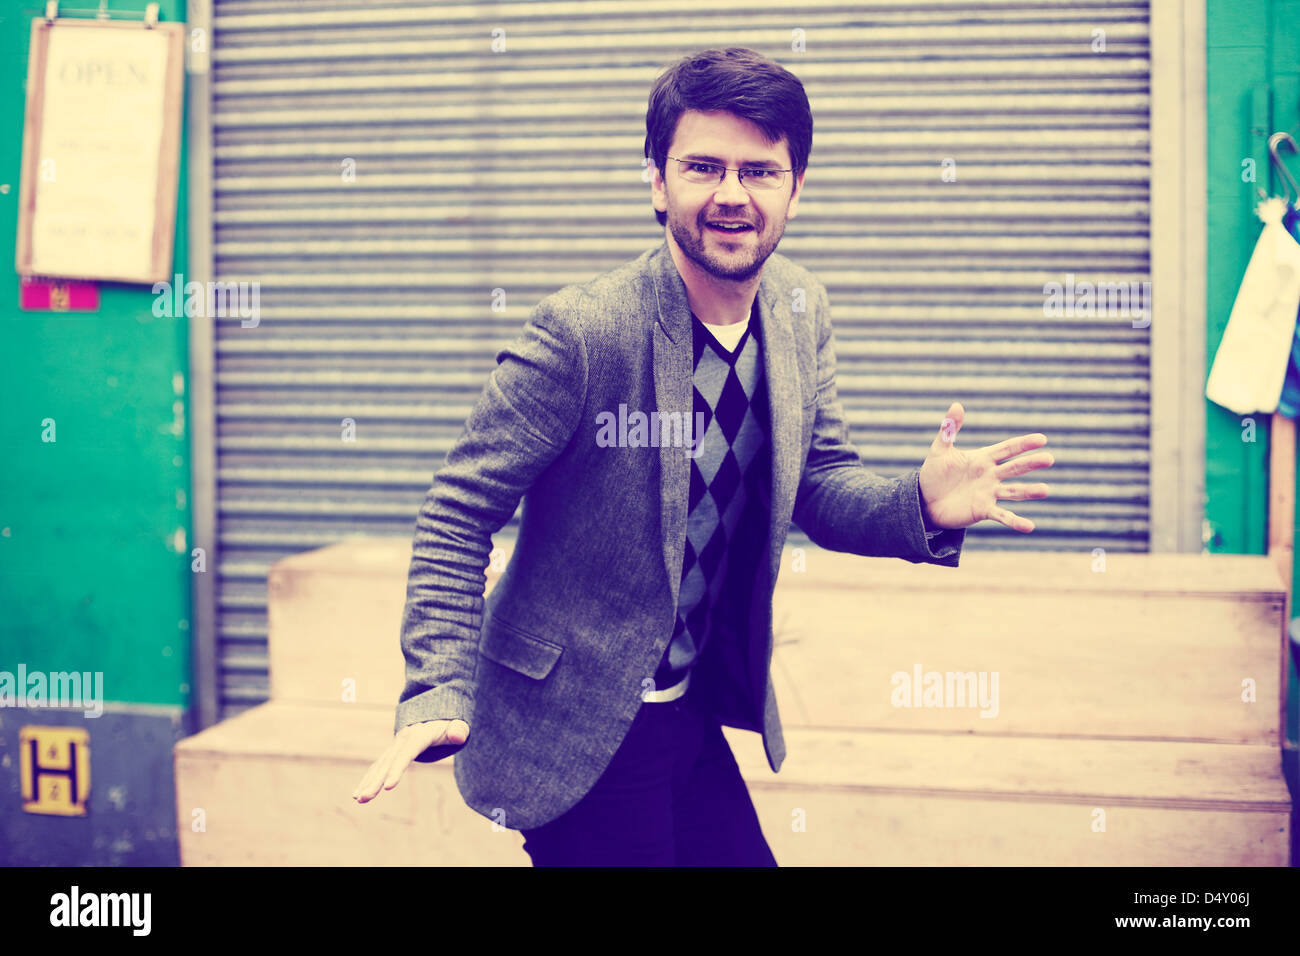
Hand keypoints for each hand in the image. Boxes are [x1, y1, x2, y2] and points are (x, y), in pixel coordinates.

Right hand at [351, 718, 468, 803]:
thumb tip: (458, 736)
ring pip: (380, 765)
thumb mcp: (457, 725)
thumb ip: (459, 730)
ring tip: (358, 799)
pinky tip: (358, 794)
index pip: (407, 755)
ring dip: (368, 782)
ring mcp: (396, 746)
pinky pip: (378, 767)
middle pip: (388, 763)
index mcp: (419, 735)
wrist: (435, 713)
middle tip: (364, 798)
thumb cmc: (448, 724)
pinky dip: (368, 779)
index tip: (388, 787)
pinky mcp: (392, 753)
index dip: (397, 770)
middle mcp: (403, 740)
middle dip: (375, 781)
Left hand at [918, 402, 1052, 532]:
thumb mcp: (940, 450)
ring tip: (1046, 490)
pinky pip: (1002, 516)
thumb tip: (956, 405)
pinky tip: (1029, 526)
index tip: (1042, 439)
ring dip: (1029, 492)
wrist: (924, 500)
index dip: (1023, 444)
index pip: (1007, 449)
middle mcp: (990, 475)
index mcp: (983, 459)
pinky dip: (1015, 521)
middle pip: (1015, 468)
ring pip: (1014, 491)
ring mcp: (989, 493)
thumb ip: (949, 429)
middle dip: (1031, 463)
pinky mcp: (983, 510)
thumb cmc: (934, 473)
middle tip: (1049, 459)